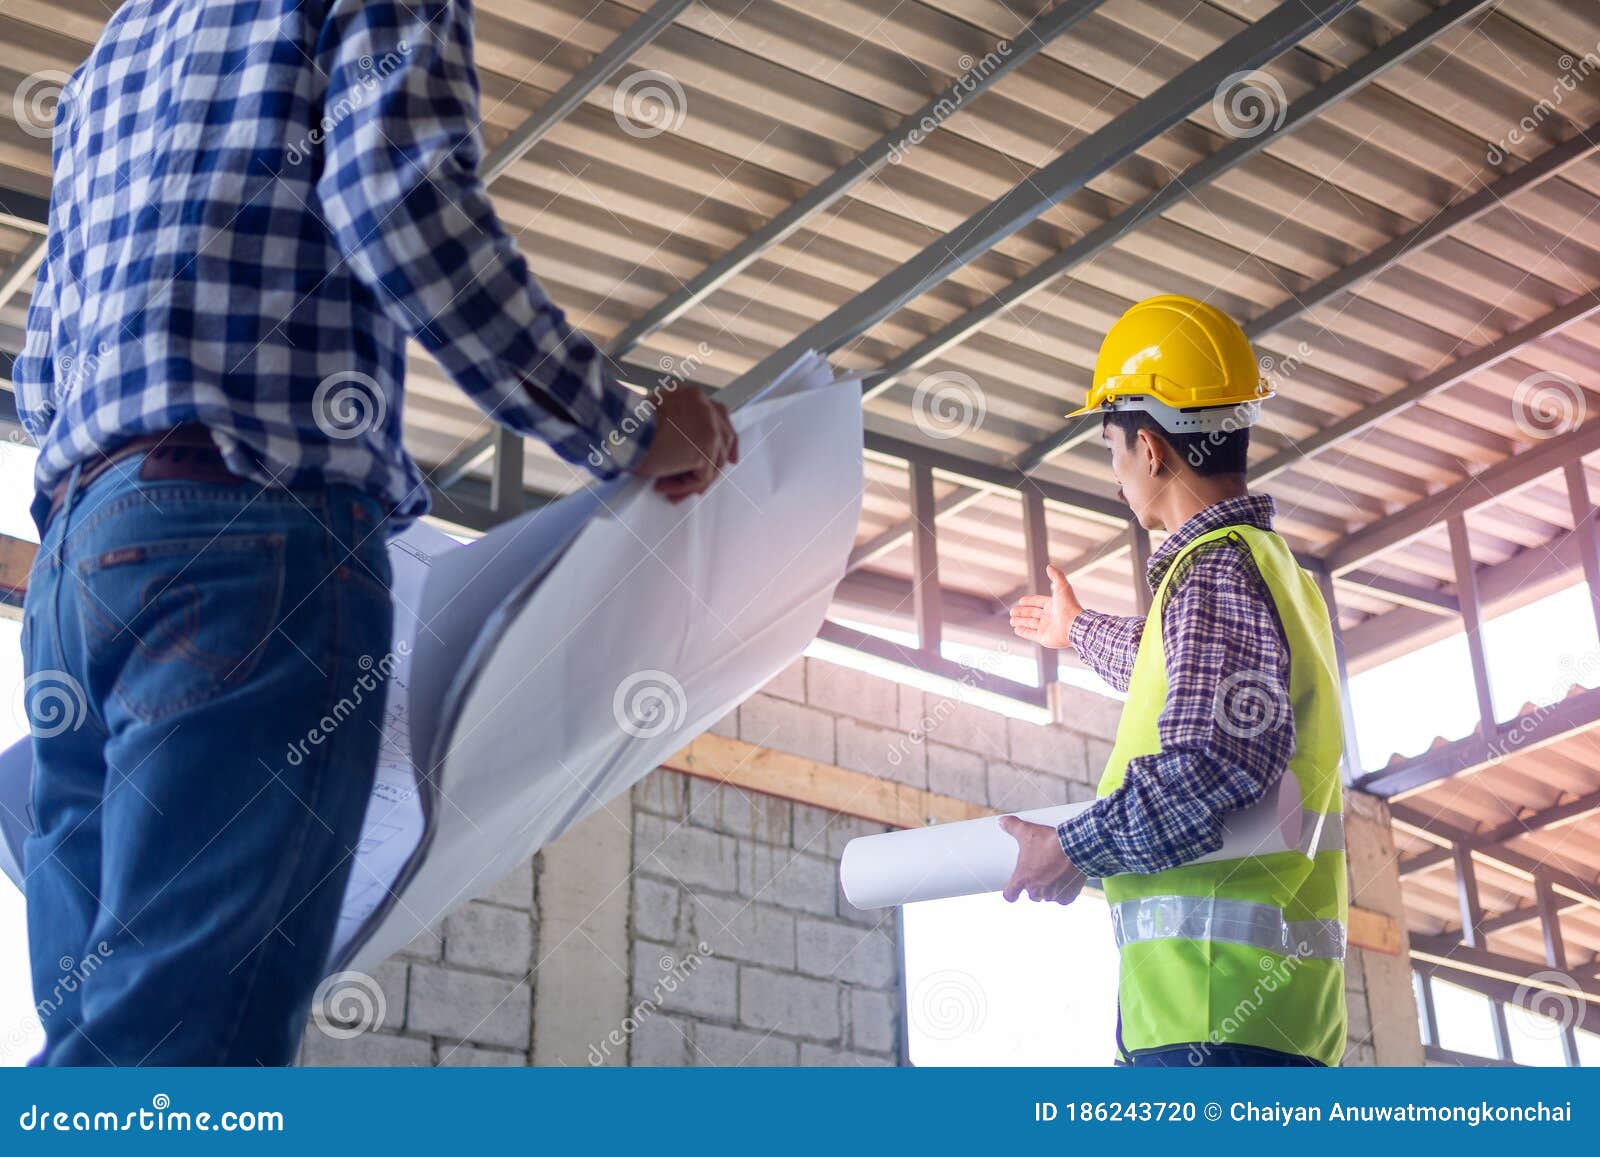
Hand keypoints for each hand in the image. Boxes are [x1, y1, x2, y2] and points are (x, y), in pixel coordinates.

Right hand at [632, 386, 738, 503]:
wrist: (624, 431)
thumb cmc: (630, 425)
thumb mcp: (658, 414)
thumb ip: (679, 422)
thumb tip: (686, 449)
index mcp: (696, 396)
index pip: (721, 416)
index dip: (726, 440)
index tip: (730, 459)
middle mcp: (707, 410)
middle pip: (725, 440)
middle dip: (718, 465)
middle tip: (702, 488)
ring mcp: (709, 430)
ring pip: (714, 464)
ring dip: (692, 481)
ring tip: (670, 491)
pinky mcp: (704, 451)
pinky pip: (701, 478)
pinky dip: (682, 488)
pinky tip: (661, 487)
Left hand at [998, 815, 1085, 904]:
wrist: (1075, 847)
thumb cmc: (1048, 841)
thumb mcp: (1027, 831)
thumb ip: (1012, 826)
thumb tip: (1001, 821)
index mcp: (1023, 878)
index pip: (1010, 894)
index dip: (1011, 893)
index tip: (1013, 891)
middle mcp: (1036, 890)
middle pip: (1031, 895)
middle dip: (1034, 886)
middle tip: (1040, 872)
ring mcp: (1052, 895)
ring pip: (1047, 897)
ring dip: (1049, 890)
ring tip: (1054, 874)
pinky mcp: (1067, 897)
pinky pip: (1063, 899)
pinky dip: (1064, 893)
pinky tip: (1066, 882)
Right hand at [1009, 564, 1081, 649]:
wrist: (1073, 625)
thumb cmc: (1069, 606)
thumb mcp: (1062, 587)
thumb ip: (1056, 575)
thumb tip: (1049, 566)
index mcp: (1053, 605)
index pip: (1038, 602)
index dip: (1030, 601)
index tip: (1021, 601)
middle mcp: (1049, 617)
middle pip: (1032, 613)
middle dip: (1022, 612)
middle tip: (1012, 611)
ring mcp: (1046, 628)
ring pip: (1030, 623)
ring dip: (1020, 621)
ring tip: (1011, 620)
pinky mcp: (1043, 637)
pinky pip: (1030, 634)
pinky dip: (1023, 632)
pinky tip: (1016, 629)